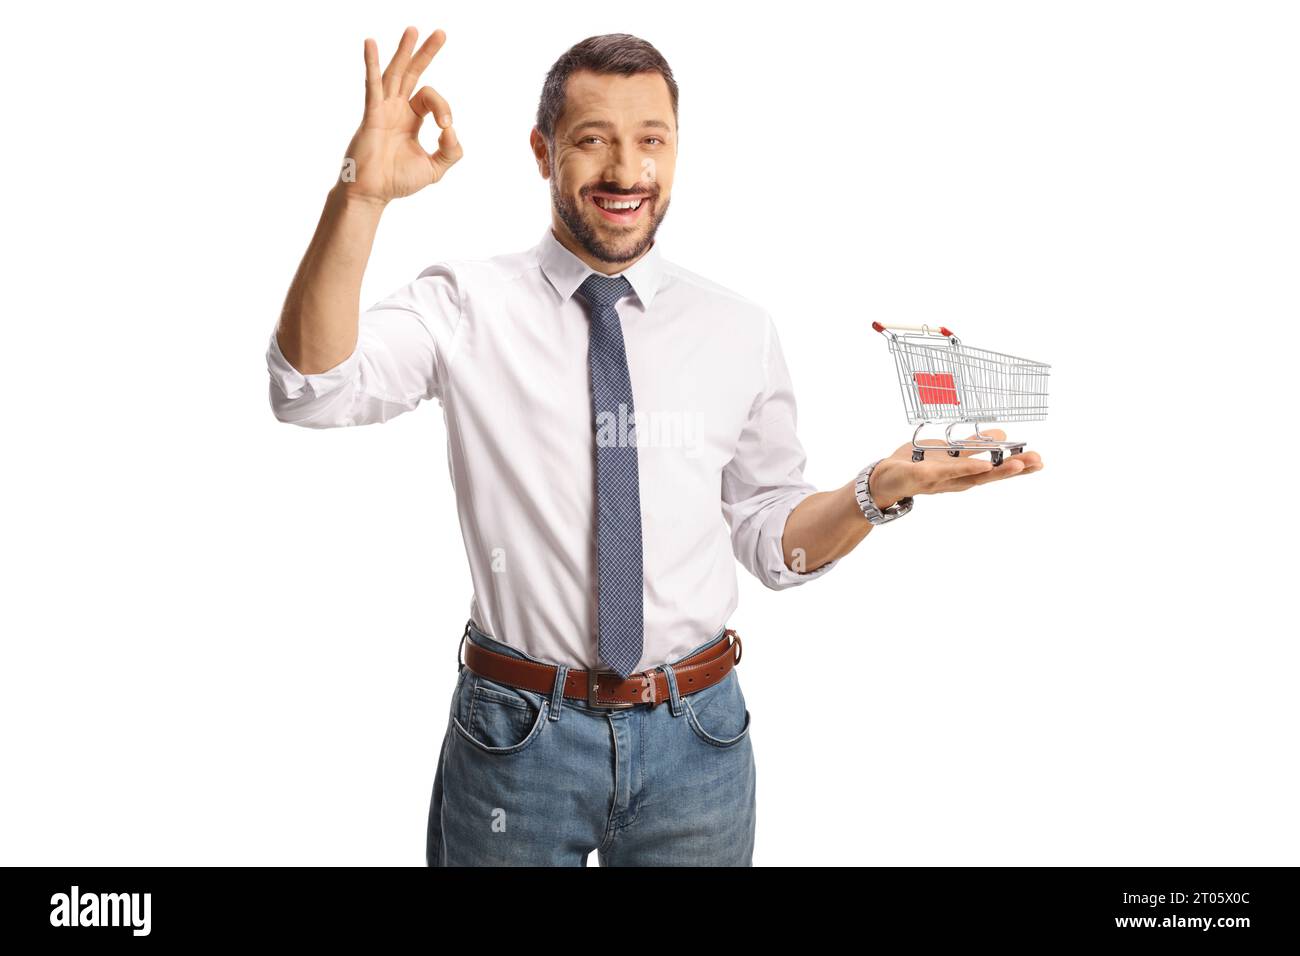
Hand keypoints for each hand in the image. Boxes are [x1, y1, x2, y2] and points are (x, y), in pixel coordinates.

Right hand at [338, 26, 462, 204]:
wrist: (373, 193)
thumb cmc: (397, 181)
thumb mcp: (434, 168)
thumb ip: (451, 151)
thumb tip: (453, 131)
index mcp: (411, 119)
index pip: (432, 101)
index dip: (444, 109)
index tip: (446, 129)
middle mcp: (397, 109)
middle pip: (413, 74)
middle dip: (426, 53)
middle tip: (440, 33)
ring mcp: (383, 110)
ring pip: (395, 74)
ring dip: (404, 51)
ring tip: (413, 30)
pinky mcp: (371, 115)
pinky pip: (372, 85)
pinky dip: (371, 64)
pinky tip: (371, 44)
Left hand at [868, 428, 1043, 507]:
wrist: (883, 477)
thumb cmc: (917, 463)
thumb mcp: (950, 451)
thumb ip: (974, 446)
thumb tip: (1002, 436)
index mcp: (964, 473)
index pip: (995, 470)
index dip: (1017, 467)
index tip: (1039, 460)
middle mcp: (956, 480)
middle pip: (990, 476)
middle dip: (1014, 470)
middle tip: (1037, 462)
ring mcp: (941, 479)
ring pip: (972, 475)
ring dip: (997, 470)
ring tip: (1018, 464)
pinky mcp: (923, 476)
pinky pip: (946, 472)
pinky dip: (966, 469)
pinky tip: (983, 465)